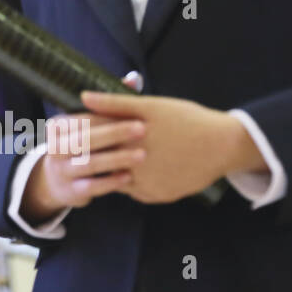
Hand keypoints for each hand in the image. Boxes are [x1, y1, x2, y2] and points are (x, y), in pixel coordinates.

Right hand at [21, 112, 146, 220]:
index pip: (82, 118)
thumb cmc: (82, 146)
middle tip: (141, 129)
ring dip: (117, 158)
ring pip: (89, 163)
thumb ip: (110, 103)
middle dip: (114, 133)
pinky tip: (128, 176)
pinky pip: (91, 186)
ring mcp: (62, 171)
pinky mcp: (70, 191)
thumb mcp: (86, 126)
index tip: (134, 113)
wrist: (58, 182)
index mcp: (57, 127)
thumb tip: (133, 79)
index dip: (107, 115)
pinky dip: (110, 182)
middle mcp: (55, 148)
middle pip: (85, 139)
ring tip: (141, 155)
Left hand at [79, 90, 263, 203]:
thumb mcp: (152, 106)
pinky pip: (131, 189)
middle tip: (82, 144)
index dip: (79, 128)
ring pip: (113, 176)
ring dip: (105, 168)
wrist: (223, 146)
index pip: (93, 133)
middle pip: (100, 157)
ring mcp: (146, 183)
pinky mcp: (156, 196)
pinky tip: (125, 170)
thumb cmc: (187, 120)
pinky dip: (126, 180)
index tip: (68, 124)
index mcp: (130, 136)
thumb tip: (83, 96)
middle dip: (88, 150)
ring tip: (101, 157)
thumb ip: (115, 103)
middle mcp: (135, 163)